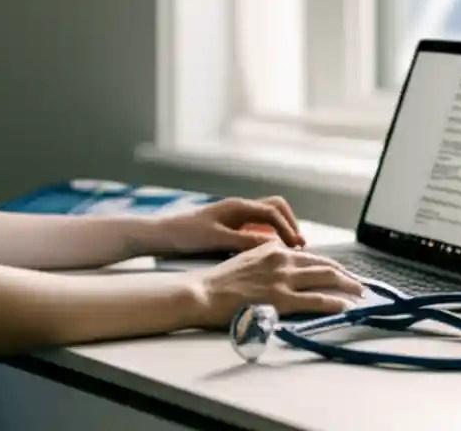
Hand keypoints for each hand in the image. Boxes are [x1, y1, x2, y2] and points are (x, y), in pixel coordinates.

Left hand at [151, 196, 306, 255]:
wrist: (161, 234)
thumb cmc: (185, 235)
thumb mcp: (216, 240)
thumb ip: (244, 241)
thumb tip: (273, 245)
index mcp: (237, 207)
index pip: (273, 212)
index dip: (288, 229)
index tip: (298, 247)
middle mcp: (238, 207)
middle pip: (276, 207)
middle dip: (291, 223)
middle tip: (299, 245)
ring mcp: (234, 215)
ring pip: (267, 215)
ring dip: (281, 229)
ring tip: (289, 249)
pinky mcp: (229, 225)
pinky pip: (257, 225)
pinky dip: (269, 234)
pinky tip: (268, 252)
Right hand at [188, 241, 365, 326]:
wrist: (204, 292)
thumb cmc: (222, 279)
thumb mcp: (247, 256)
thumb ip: (268, 255)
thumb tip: (284, 256)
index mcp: (275, 249)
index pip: (313, 256)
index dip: (331, 266)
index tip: (342, 274)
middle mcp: (283, 259)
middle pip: (325, 265)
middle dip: (346, 276)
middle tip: (359, 285)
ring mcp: (283, 279)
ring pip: (326, 279)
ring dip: (347, 286)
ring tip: (359, 295)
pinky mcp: (281, 299)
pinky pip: (315, 300)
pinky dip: (334, 302)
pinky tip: (345, 306)